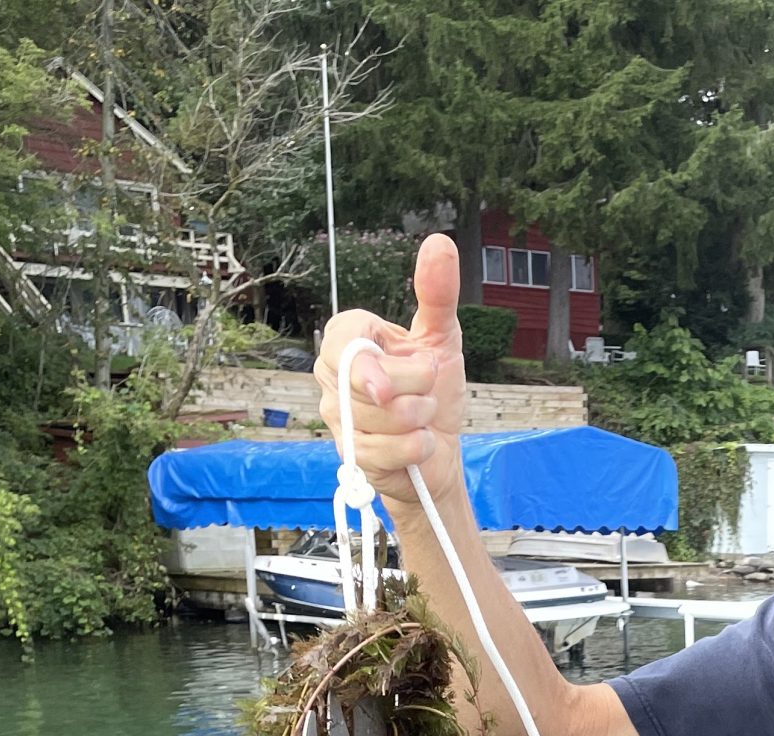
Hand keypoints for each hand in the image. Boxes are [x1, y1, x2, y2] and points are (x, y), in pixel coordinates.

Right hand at [315, 234, 467, 511]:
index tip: (421, 367)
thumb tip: (440, 242)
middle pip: (366, 379)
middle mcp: (332, 376)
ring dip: (419, 418)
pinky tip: (421, 444)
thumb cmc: (434, 392)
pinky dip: (416, 448)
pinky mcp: (350, 457)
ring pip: (379, 416)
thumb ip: (437, 295)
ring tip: (423, 416)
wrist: (438, 453)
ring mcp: (337, 417)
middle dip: (415, 388)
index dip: (378, 356)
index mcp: (350, 339)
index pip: (347, 335)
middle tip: (429, 389)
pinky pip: (385, 450)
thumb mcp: (441, 340)